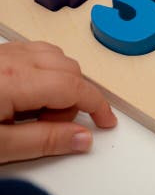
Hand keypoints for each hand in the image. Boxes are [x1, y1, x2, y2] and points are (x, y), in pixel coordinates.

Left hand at [0, 41, 116, 163]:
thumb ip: (44, 142)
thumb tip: (82, 138)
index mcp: (16, 81)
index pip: (75, 88)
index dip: (97, 106)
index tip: (106, 121)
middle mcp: (13, 60)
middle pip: (70, 70)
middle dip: (74, 98)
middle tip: (54, 126)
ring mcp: (4, 53)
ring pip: (55, 57)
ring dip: (60, 83)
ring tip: (37, 112)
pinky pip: (34, 52)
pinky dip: (44, 71)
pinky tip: (28, 94)